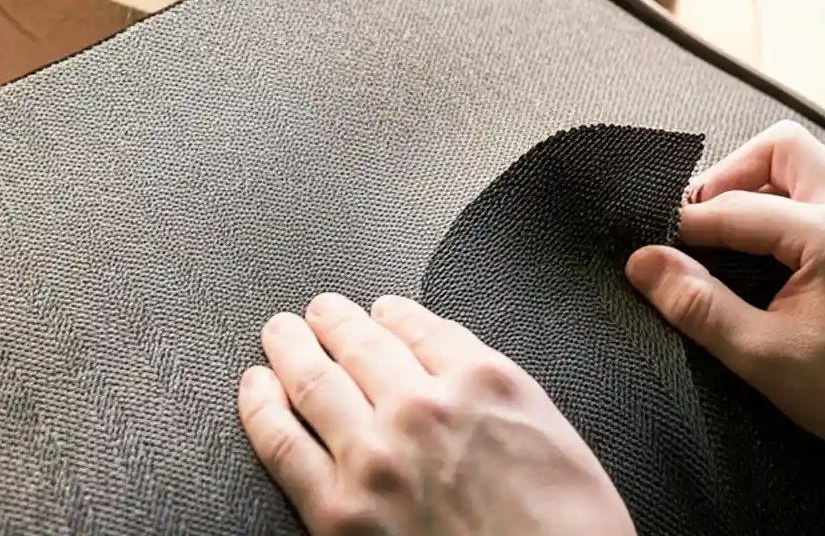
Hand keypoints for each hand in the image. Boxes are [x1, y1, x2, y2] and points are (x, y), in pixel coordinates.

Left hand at [238, 292, 635, 535]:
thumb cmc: (569, 531)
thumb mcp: (553, 434)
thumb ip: (499, 395)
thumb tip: (463, 380)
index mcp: (483, 379)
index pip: (420, 326)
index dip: (392, 314)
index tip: (380, 310)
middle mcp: (423, 406)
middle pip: (362, 343)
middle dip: (335, 321)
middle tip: (320, 311)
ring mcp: (375, 456)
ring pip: (316, 378)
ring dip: (292, 346)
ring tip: (280, 334)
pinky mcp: (338, 511)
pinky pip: (282, 441)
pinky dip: (261, 405)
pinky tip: (255, 386)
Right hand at [626, 121, 824, 477]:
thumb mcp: (761, 357)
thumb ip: (698, 304)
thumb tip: (644, 263)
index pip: (738, 208)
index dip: (686, 224)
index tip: (653, 244)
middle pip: (782, 147)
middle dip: (730, 175)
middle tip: (700, 221)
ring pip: (808, 163)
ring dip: (760, 186)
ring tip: (730, 232)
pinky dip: (789, 204)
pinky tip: (769, 248)